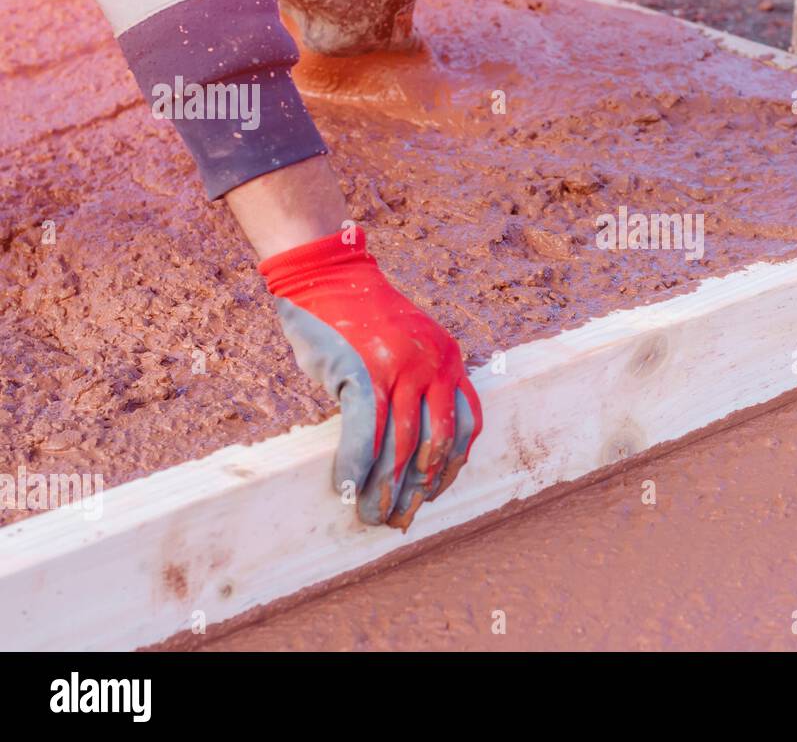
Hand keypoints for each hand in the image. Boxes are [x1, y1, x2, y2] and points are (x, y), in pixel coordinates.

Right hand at [259, 228, 481, 527]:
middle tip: (400, 519)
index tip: (431, 495)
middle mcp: (434, 367)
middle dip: (419, 489)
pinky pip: (365, 433)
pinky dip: (356, 467)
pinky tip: (346, 490)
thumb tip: (409, 452)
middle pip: (438, 444)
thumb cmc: (363, 321)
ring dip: (385, 489)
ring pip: (402, 446)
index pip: (466, 428)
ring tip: (370, 515)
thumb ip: (418, 388)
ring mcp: (400, 370)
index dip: (450, 469)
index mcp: (451, 362)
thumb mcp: (410, 348)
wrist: (328, 278)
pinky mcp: (363, 374)